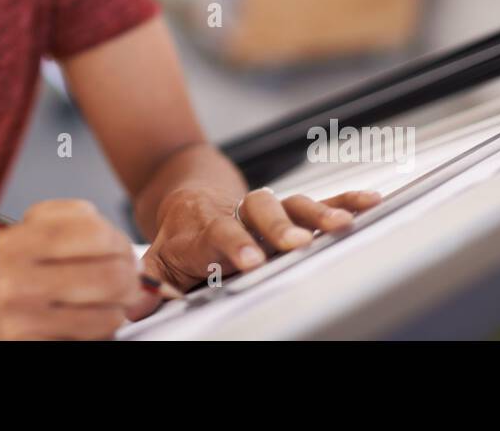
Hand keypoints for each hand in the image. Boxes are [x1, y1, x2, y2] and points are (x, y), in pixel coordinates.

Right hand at [0, 198, 150, 339]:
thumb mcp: (32, 234)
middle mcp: (15, 280)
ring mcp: (26, 318)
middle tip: (132, 275)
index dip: (116, 237)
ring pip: (109, 309)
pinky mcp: (37, 344)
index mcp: (15, 242)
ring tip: (118, 297)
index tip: (121, 246)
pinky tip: (98, 316)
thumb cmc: (21, 273)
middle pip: (108, 274)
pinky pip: (97, 332)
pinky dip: (108, 323)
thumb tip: (127, 252)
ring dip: (123, 302)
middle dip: (131, 273)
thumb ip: (77, 226)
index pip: (90, 229)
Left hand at [126, 187, 383, 319]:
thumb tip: (131, 306)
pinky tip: (368, 203)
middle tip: (295, 243)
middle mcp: (237, 213)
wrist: (188, 193)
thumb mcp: (157, 259)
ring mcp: (265, 209)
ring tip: (340, 227)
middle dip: (279, 228)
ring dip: (315, 215)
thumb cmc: (180, 238)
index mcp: (203, 227)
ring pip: (290, 205)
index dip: (234, 243)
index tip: (249, 259)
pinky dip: (343, 203)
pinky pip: (318, 202)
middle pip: (259, 214)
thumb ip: (148, 282)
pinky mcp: (288, 208)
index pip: (217, 233)